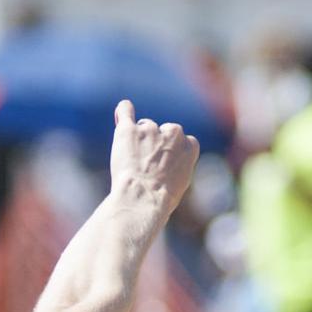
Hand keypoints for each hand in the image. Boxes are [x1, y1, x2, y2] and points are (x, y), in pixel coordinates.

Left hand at [109, 100, 199, 217]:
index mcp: (190, 146)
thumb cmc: (160, 199)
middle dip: (154, 145)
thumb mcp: (179, 183)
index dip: (169, 153)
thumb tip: (168, 162)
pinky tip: (121, 112)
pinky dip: (123, 112)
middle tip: (145, 169)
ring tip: (131, 166)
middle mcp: (173, 133)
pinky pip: (125, 112)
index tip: (162, 166)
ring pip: (143, 128)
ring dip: (137, 142)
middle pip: (162, 132)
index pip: (180, 141)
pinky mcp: (129, 131)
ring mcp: (150, 129)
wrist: (143, 200)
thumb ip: (177, 164)